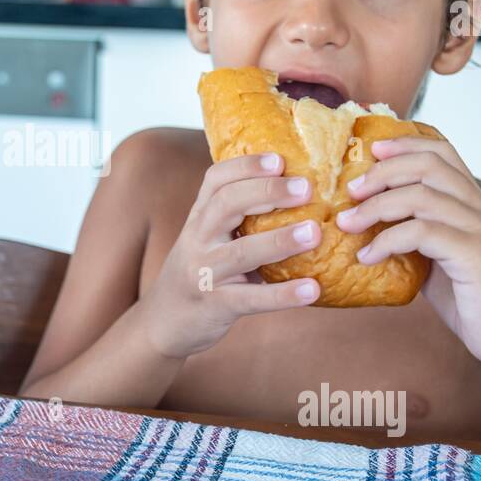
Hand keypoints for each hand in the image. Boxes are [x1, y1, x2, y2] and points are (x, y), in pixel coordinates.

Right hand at [139, 152, 322, 358]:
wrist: (165, 321)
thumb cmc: (202, 272)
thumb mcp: (209, 238)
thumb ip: (239, 217)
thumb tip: (299, 189)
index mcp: (200, 217)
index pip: (216, 180)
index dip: (246, 166)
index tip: (279, 159)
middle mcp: (197, 239)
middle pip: (225, 205)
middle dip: (266, 192)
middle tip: (306, 188)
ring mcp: (204, 273)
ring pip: (240, 252)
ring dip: (279, 241)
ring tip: (314, 232)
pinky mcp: (215, 306)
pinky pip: (251, 299)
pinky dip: (282, 295)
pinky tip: (312, 289)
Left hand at [334, 136, 480, 369]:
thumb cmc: (471, 297)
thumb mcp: (437, 256)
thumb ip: (412, 233)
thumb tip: (363, 221)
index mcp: (472, 202)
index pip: (442, 152)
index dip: (405, 143)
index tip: (371, 149)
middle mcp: (480, 208)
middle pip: (428, 165)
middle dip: (382, 172)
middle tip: (350, 191)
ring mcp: (479, 229)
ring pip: (421, 196)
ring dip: (376, 207)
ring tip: (347, 224)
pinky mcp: (474, 255)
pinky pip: (421, 233)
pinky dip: (386, 241)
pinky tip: (368, 256)